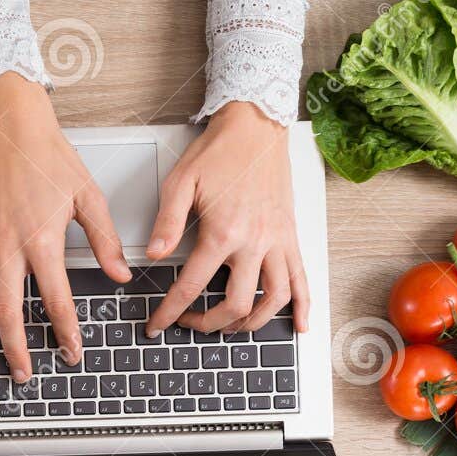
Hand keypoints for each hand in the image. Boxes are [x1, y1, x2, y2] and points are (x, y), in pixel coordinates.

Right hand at [0, 72, 130, 381]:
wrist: (12, 128)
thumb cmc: (48, 157)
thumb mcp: (88, 197)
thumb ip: (104, 240)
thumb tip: (121, 273)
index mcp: (40, 241)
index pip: (56, 300)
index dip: (65, 332)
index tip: (71, 353)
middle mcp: (6, 247)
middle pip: (8, 312)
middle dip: (16, 349)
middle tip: (24, 375)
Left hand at [144, 101, 309, 335]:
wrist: (255, 128)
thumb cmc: (219, 152)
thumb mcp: (181, 182)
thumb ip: (167, 222)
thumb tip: (154, 255)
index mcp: (223, 232)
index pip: (192, 286)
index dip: (170, 311)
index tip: (158, 324)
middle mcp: (255, 242)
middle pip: (236, 304)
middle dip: (210, 324)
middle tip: (191, 323)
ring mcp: (277, 241)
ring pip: (273, 299)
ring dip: (252, 323)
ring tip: (232, 327)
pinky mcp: (290, 236)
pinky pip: (302, 278)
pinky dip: (302, 306)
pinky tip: (298, 325)